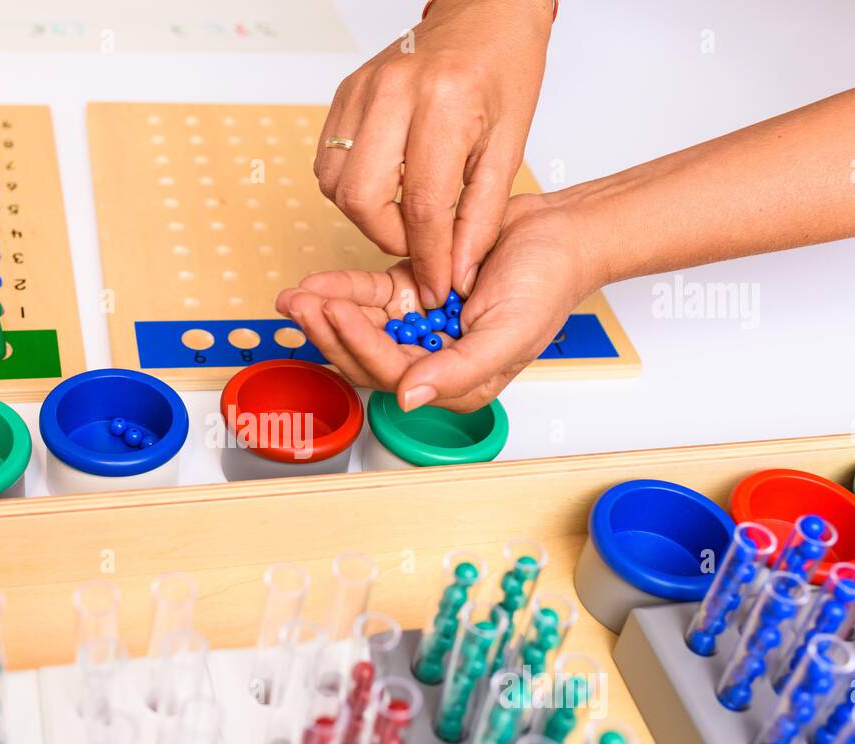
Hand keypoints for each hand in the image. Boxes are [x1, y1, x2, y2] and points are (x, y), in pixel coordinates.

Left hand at [275, 194, 600, 412]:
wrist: (560, 233)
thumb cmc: (547, 285)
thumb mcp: (508, 335)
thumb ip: (457, 372)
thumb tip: (409, 400)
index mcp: (456, 382)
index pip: (394, 373)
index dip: (360, 345)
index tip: (336, 312)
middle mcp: (432, 359)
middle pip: (366, 357)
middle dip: (330, 334)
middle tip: (299, 308)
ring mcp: (418, 325)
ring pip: (361, 326)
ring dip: (326, 314)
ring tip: (294, 298)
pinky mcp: (411, 291)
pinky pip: (369, 296)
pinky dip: (343, 289)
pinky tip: (317, 285)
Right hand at [314, 0, 552, 309]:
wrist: (483, 14)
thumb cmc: (503, 69)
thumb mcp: (509, 146)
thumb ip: (481, 215)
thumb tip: (457, 271)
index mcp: (445, 103)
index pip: (425, 204)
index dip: (428, 256)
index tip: (437, 284)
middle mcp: (394, 92)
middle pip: (362, 199)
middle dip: (388, 237)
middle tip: (419, 240)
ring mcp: (361, 90)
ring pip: (335, 185)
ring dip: (367, 214)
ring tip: (405, 209)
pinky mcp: (344, 94)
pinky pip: (328, 162)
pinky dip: (353, 187)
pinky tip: (388, 182)